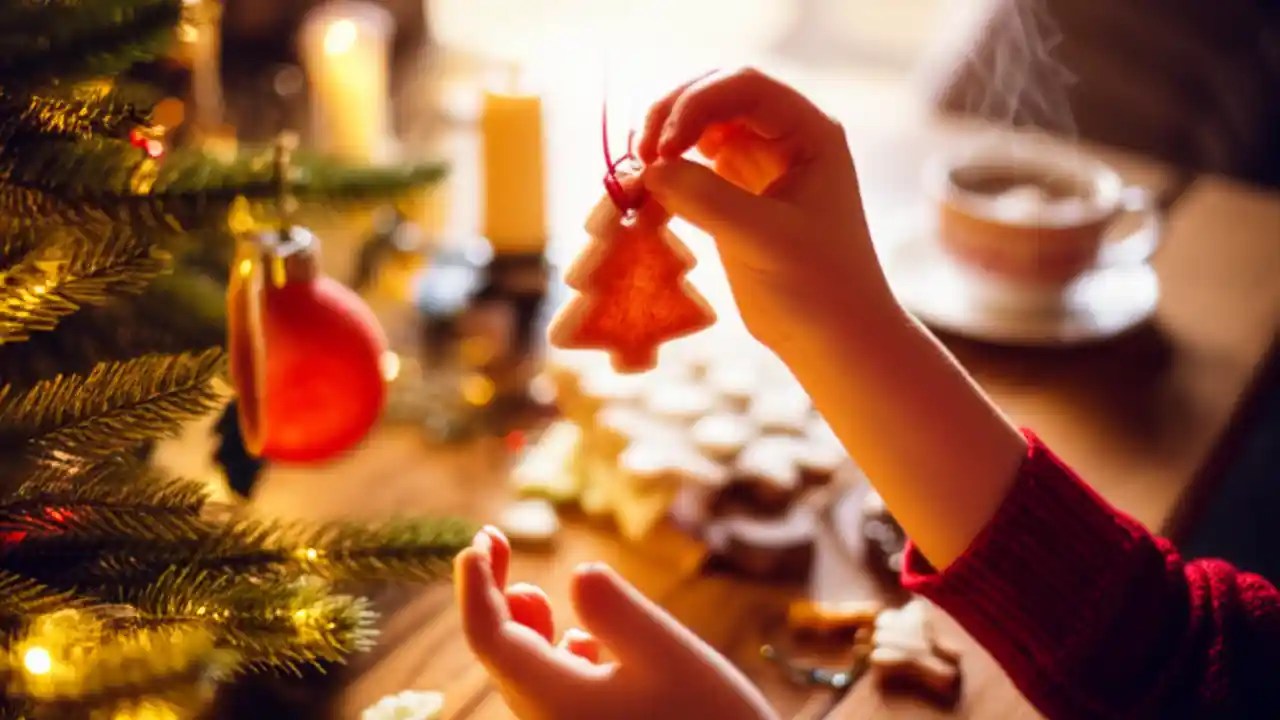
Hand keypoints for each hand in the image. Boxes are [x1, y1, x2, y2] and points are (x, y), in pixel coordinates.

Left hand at [456, 527, 777, 719]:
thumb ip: (615, 610)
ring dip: (522, 628)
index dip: (475, 583)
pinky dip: (554, 660)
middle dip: (493, 595)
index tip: (479, 540)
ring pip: (526, 678)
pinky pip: (555, 700)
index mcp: (555, 701)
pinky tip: (580, 643)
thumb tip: (576, 577)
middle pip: (501, 655)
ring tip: (523, 590)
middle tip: (492, 540)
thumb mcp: (668, 652)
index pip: (488, 636)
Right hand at [639, 69, 1026, 568]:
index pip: (745, 87)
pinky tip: (649, 194)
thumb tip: (651, 169)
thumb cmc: (816, 289)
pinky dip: (668, 173)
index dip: (697, 104)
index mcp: (810, 133)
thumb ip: (707, 198)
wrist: (835, 340)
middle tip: (643, 154)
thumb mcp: (761, 240)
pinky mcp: (738, 194)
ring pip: (701, 126)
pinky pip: (694, 165)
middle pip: (718, 94)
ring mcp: (761, 164)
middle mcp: (786, 137)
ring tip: (640, 173)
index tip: (664, 148)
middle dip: (674, 115)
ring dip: (666, 140)